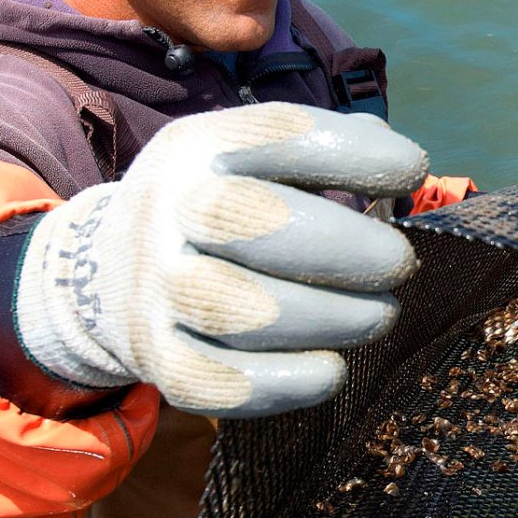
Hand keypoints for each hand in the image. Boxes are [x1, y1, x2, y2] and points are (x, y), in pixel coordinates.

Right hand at [14, 102, 427, 416]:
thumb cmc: (217, 210)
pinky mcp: (157, 359)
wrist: (104, 273)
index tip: (412, 172)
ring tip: (376, 316)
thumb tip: (401, 173)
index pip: (281, 134)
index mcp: (199, 149)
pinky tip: (331, 369)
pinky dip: (288, 383)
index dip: (358, 153)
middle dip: (350, 249)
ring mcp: (155, 289)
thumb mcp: (246, 159)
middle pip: (258, 223)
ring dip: (334, 318)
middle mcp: (166, 211)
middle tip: (398, 265)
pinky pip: (222, 382)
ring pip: (247, 313)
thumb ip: (321, 156)